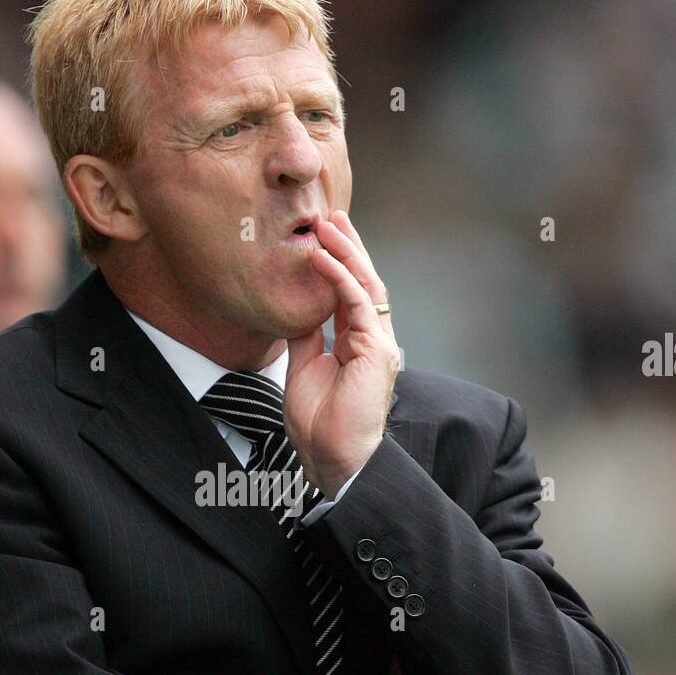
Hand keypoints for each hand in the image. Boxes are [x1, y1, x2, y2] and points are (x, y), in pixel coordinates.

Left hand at [283, 211, 399, 498]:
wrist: (335, 459)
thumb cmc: (320, 425)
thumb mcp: (303, 369)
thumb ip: (306, 338)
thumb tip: (296, 311)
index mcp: (358, 344)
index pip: (350, 293)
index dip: (339, 263)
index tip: (323, 236)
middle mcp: (374, 339)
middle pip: (364, 281)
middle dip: (348, 246)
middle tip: (331, 215)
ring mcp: (379, 343)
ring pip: (365, 285)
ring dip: (346, 251)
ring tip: (327, 224)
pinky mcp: (376, 349)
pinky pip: (357, 303)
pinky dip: (339, 276)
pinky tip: (321, 256)